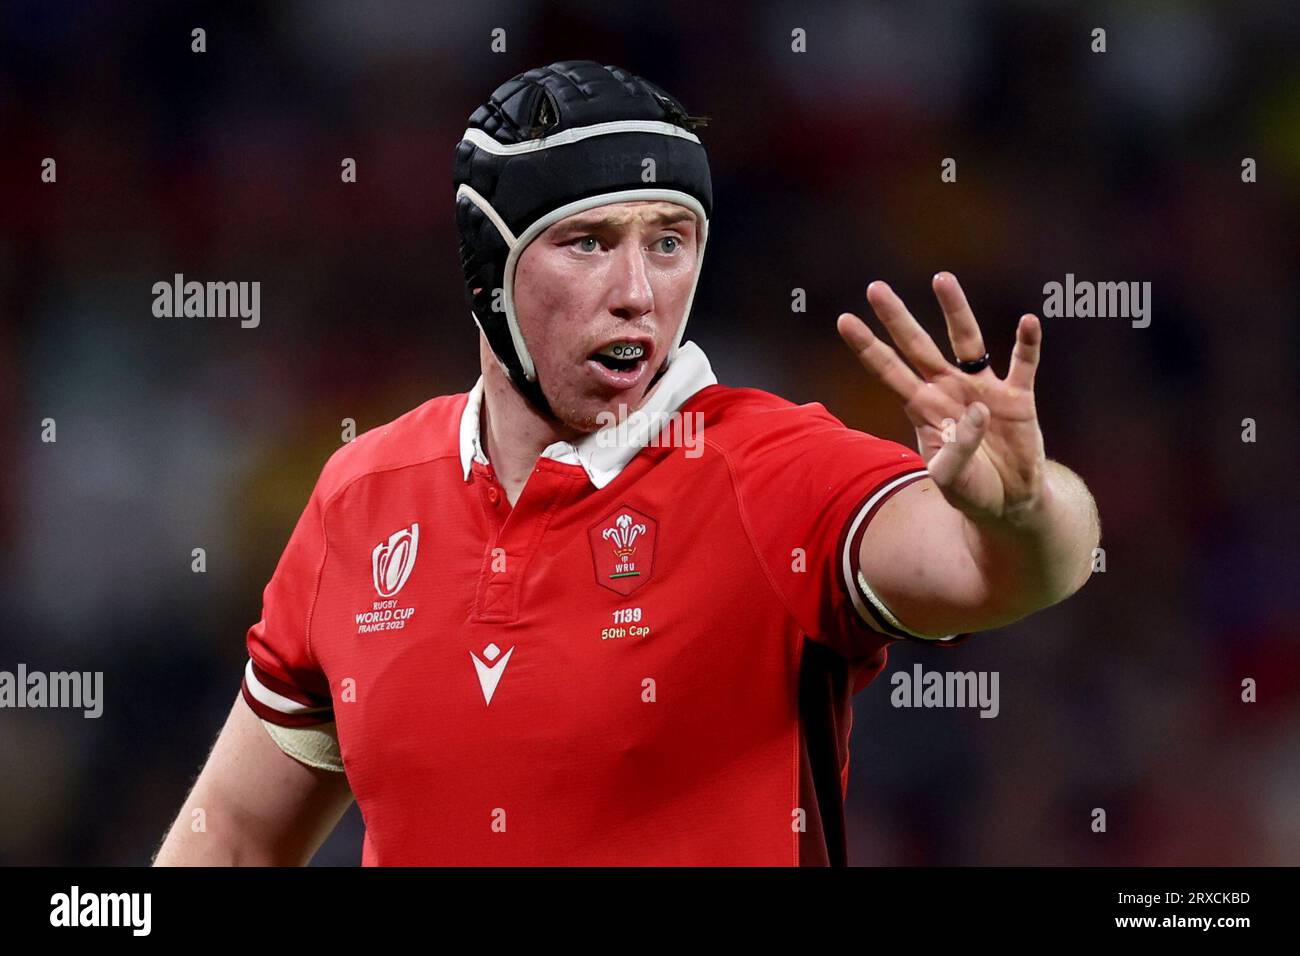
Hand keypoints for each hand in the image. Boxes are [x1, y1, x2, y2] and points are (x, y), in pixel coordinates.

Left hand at [837, 273, 1046, 525]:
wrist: (1008, 504)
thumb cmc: (969, 490)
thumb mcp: (950, 480)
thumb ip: (957, 452)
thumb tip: (976, 413)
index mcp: (923, 408)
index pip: (888, 371)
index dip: (868, 348)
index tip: (844, 320)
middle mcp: (948, 389)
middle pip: (917, 346)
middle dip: (896, 318)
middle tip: (874, 287)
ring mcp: (982, 389)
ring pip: (967, 342)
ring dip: (955, 311)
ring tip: (941, 279)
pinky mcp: (1018, 398)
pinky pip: (1023, 364)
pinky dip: (1027, 343)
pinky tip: (1029, 322)